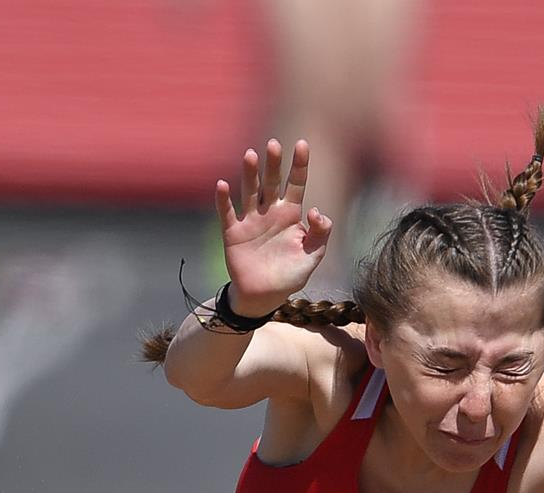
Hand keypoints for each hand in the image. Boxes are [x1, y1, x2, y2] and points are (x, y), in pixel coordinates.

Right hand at [215, 138, 332, 314]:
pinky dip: (223, 200)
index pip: (297, 184)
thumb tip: (316, 210)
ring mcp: (251, 220)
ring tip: (251, 155)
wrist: (264, 297)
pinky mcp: (233, 233)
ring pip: (250, 192)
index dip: (299, 165)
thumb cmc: (290, 275)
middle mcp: (270, 212)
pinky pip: (227, 213)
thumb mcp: (313, 256)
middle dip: (273, 164)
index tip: (303, 144)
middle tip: (274, 144)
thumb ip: (321, 233)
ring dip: (249, 174)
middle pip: (272, 182)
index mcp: (291, 214)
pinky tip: (222, 185)